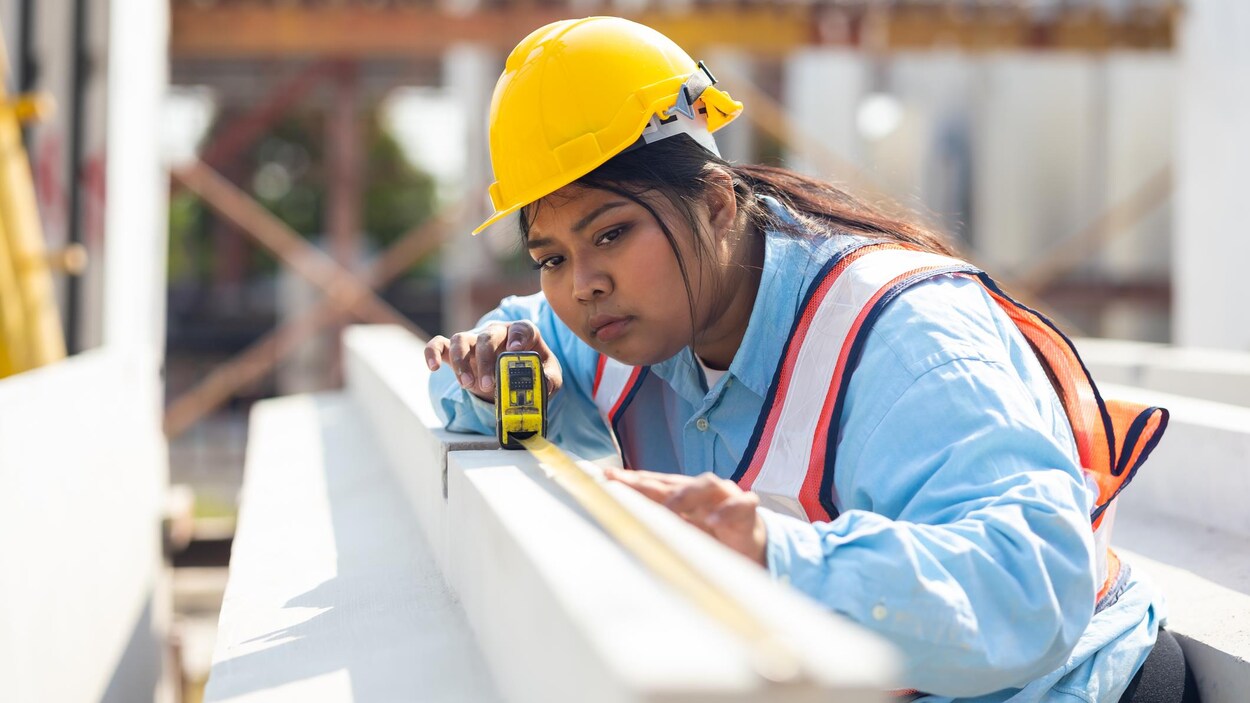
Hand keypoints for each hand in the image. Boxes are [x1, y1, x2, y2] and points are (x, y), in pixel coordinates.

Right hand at [424, 320, 562, 402]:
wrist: (511, 375)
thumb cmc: (531, 370)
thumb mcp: (547, 375)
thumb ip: (550, 378)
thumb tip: (546, 384)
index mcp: (522, 334)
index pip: (522, 328)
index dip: (519, 335)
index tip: (516, 348)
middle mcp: (497, 332)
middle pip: (488, 336)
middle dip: (487, 361)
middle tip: (489, 385)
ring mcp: (475, 340)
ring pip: (462, 339)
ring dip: (462, 362)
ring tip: (467, 385)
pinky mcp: (456, 350)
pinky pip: (439, 344)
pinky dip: (433, 352)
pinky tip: (433, 367)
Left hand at [605, 469, 766, 566]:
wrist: (751, 544)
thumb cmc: (711, 535)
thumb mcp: (682, 532)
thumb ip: (660, 526)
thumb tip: (625, 526)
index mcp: (684, 492)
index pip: (654, 482)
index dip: (632, 479)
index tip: (607, 478)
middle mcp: (702, 489)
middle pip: (673, 481)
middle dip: (647, 482)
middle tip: (623, 485)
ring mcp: (725, 495)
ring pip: (706, 484)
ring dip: (686, 495)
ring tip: (668, 508)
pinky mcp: (746, 509)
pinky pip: (739, 504)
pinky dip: (725, 512)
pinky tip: (712, 521)